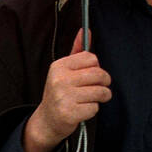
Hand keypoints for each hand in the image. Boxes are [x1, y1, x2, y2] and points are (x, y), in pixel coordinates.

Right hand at [24, 29, 110, 151]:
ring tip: (91, 99)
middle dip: (104, 83)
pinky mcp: (70, 113)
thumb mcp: (64, 70)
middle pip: (99, 74)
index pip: (92, 58)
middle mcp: (60, 80)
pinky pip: (95, 108)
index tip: (91, 75)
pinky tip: (82, 110)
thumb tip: (86, 30)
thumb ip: (77, 51)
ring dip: (101, 97)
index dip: (96, 67)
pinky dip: (92, 110)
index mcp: (59, 66)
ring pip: (101, 92)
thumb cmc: (60, 92)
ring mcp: (64, 97)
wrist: (47, 120)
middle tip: (98, 88)